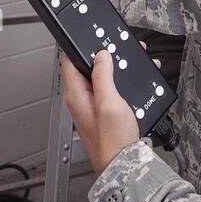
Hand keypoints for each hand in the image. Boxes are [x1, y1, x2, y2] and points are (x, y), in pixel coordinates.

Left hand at [60, 51, 139, 177]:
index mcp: (76, 94)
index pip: (68, 61)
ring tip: (129, 62)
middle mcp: (81, 99)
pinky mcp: (102, 111)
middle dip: (103, 56)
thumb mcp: (109, 102)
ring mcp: (91, 105)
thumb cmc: (112, 140)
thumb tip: (101, 55)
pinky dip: (119, 82)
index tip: (93, 37)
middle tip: (117, 48)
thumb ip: (103, 76)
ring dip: (113, 69)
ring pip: (100, 77)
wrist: (122, 164)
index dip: (79, 46)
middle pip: (86, 67)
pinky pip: (108, 89)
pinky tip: (131, 82)